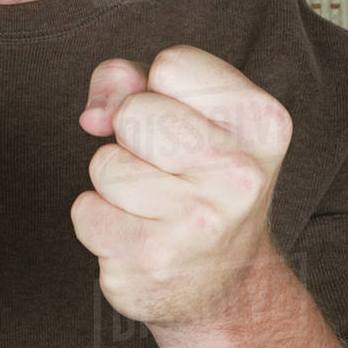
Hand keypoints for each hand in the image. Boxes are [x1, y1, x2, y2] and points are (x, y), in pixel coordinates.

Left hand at [70, 45, 292, 328]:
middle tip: (164, 166)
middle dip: (131, 135)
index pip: (172, 64)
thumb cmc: (195, 173)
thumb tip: (93, 117)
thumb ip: (129, 79)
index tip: (183, 120)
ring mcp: (200, 223)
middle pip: (132, 113)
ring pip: (104, 164)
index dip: (158, 88)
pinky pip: (85, 212)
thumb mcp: (185, 110)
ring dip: (113, 181)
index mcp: (262, 123)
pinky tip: (138, 234)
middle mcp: (241, 175)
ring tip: (154, 202)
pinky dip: (99, 219)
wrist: (226, 282)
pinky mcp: (154, 261)